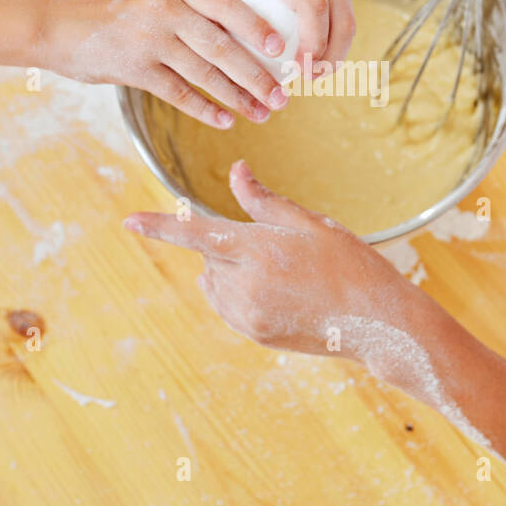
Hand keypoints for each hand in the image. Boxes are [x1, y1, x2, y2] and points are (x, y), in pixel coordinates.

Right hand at [45, 0, 289, 127]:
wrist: (58, 24)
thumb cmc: (113, 11)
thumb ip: (191, 8)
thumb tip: (242, 32)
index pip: (228, 5)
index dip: (258, 28)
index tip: (281, 50)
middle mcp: (166, 10)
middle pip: (224, 46)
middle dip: (257, 75)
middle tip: (282, 97)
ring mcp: (150, 40)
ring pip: (206, 73)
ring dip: (238, 97)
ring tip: (262, 114)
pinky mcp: (135, 69)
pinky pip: (178, 93)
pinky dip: (204, 109)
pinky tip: (225, 121)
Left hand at [123, 161, 421, 356]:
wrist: (377, 322)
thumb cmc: (350, 263)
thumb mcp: (310, 223)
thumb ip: (265, 200)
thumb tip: (237, 170)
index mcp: (257, 250)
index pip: (195, 235)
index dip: (159, 227)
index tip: (128, 221)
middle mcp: (244, 286)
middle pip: (210, 258)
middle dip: (230, 246)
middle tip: (280, 249)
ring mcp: (248, 315)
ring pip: (216, 284)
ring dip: (233, 272)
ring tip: (285, 274)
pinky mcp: (255, 335)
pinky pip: (230, 308)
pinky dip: (242, 295)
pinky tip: (282, 293)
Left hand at [224, 0, 355, 61]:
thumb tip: (227, 20)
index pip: (313, 7)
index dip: (312, 42)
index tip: (301, 67)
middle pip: (340, 20)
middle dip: (329, 56)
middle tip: (309, 80)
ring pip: (349, 17)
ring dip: (338, 50)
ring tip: (318, 73)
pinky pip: (346, 8)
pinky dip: (337, 34)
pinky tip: (322, 50)